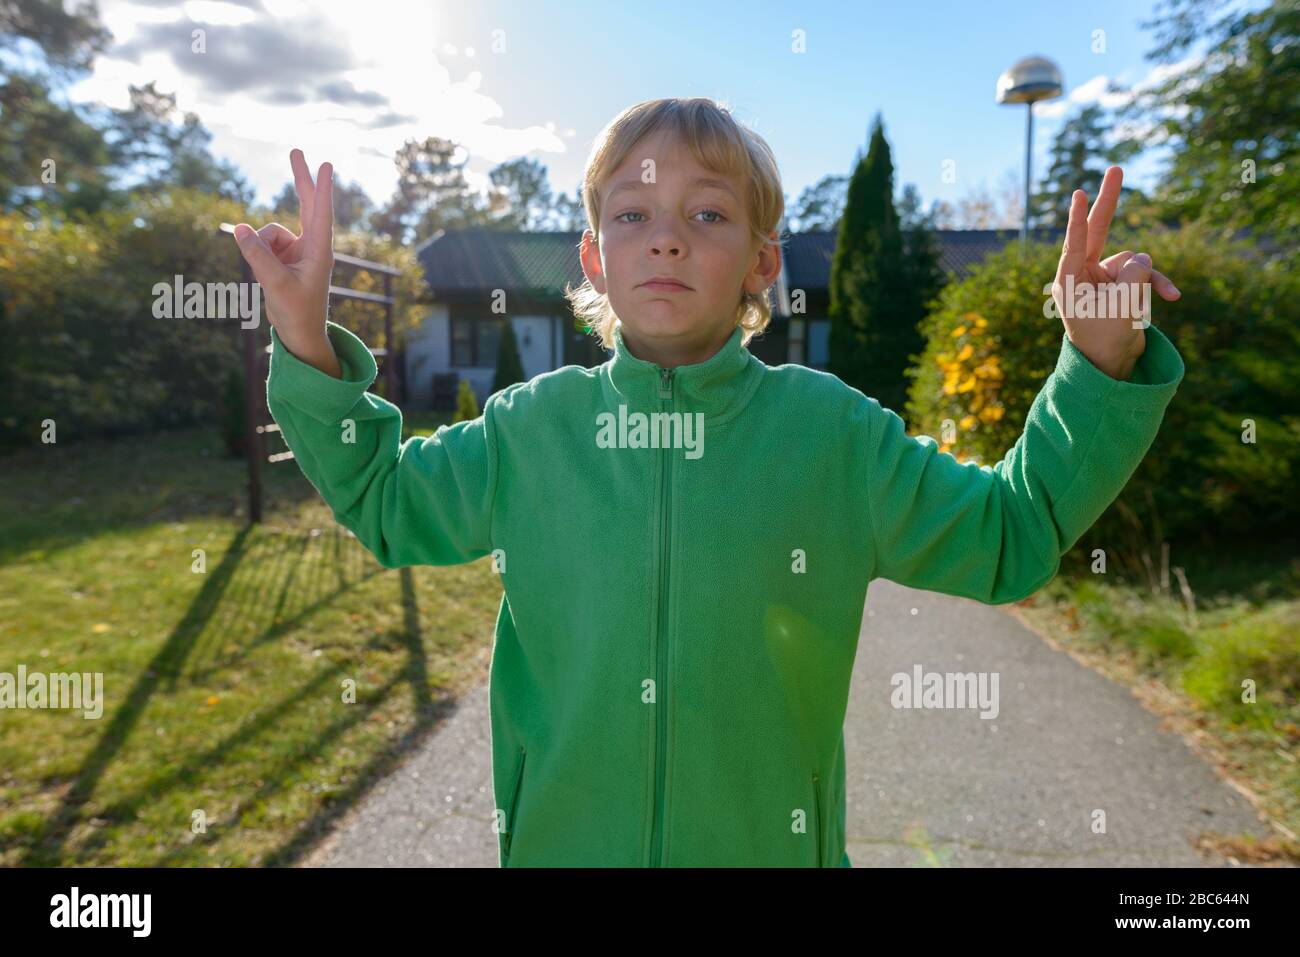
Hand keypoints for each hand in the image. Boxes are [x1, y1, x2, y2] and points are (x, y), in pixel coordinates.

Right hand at [231, 149, 335, 359]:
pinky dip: (257, 255)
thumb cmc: (296, 312)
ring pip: (268, 233)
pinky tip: (265, 277)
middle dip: (300, 179)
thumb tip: (239, 228)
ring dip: (260, 250)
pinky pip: (262, 245)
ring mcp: (297, 250)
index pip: (320, 213)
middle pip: (305, 204)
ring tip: (269, 276)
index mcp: (319, 251)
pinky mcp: (284, 257)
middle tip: (296, 150)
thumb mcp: (274, 284)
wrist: (299, 333)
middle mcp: (311, 246)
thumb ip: (256, 255)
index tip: (326, 164)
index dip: (321, 188)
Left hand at [1053, 166, 1180, 379]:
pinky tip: (1172, 297)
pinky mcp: (1120, 284)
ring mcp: (1102, 278)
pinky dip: (1156, 283)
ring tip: (1160, 297)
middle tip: (1115, 168)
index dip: (1079, 217)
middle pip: (1098, 231)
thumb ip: (1135, 273)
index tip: (1078, 193)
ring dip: (1149, 277)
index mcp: (1069, 280)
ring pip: (1133, 260)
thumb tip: (1143, 256)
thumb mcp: (1124, 303)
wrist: (1113, 365)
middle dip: (1109, 202)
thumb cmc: (1108, 337)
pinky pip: (1142, 273)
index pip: (1075, 241)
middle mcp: (1082, 274)